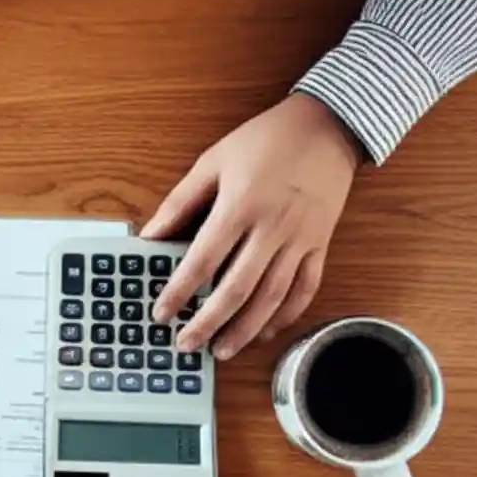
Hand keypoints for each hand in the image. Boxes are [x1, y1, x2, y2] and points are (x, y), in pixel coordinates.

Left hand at [140, 92, 360, 359]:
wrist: (328, 126)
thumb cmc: (265, 140)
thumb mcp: (213, 161)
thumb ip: (179, 202)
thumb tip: (149, 237)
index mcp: (240, 205)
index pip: (203, 260)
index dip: (179, 292)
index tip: (161, 314)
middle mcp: (272, 227)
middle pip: (237, 289)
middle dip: (208, 323)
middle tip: (186, 345)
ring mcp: (300, 239)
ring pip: (272, 298)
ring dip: (245, 330)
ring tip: (221, 351)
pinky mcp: (321, 245)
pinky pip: (304, 290)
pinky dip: (285, 317)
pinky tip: (264, 332)